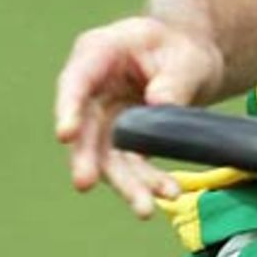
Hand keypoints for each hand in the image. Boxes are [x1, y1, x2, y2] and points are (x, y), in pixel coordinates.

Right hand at [54, 16, 224, 217]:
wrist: (191, 61)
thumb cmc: (181, 49)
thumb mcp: (185, 57)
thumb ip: (174, 79)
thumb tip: (159, 104)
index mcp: (100, 52)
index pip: (76, 81)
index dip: (68, 109)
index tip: (65, 136)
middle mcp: (94, 90)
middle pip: (85, 127)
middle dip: (87, 158)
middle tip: (84, 183)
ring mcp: (105, 118)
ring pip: (106, 156)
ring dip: (124, 183)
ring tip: (145, 207)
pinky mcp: (121, 141)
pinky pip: (130, 165)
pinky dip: (147, 182)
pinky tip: (167, 192)